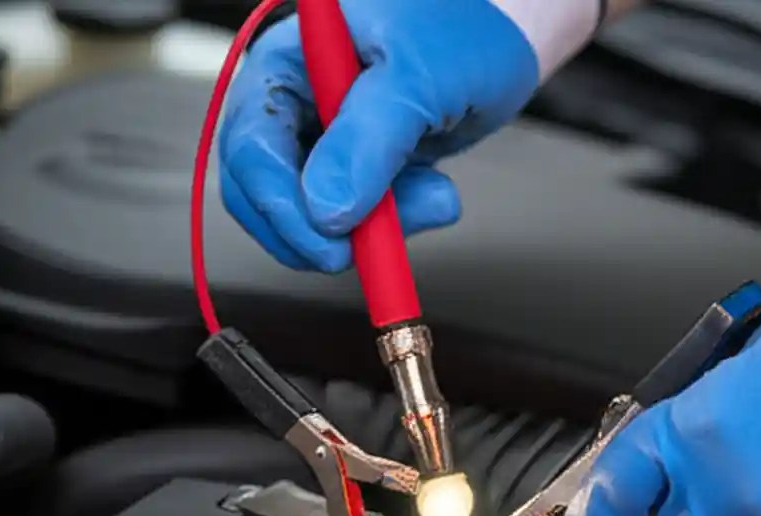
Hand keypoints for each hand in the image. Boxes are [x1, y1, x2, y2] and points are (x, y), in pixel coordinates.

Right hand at [219, 0, 540, 271]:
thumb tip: (325, 211)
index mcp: (286, 65)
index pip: (250, 148)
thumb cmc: (463, 24)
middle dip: (322, 231)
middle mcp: (296, 104)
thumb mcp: (416, 76)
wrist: (510, 30)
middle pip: (266, 193)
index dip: (279, 206)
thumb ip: (368, 139)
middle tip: (375, 247)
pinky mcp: (363, 166)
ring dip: (374, 229)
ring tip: (436, 198)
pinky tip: (436, 194)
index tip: (327, 245)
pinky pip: (360, 218)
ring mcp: (328, 138)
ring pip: (316, 216)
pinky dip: (396, 222)